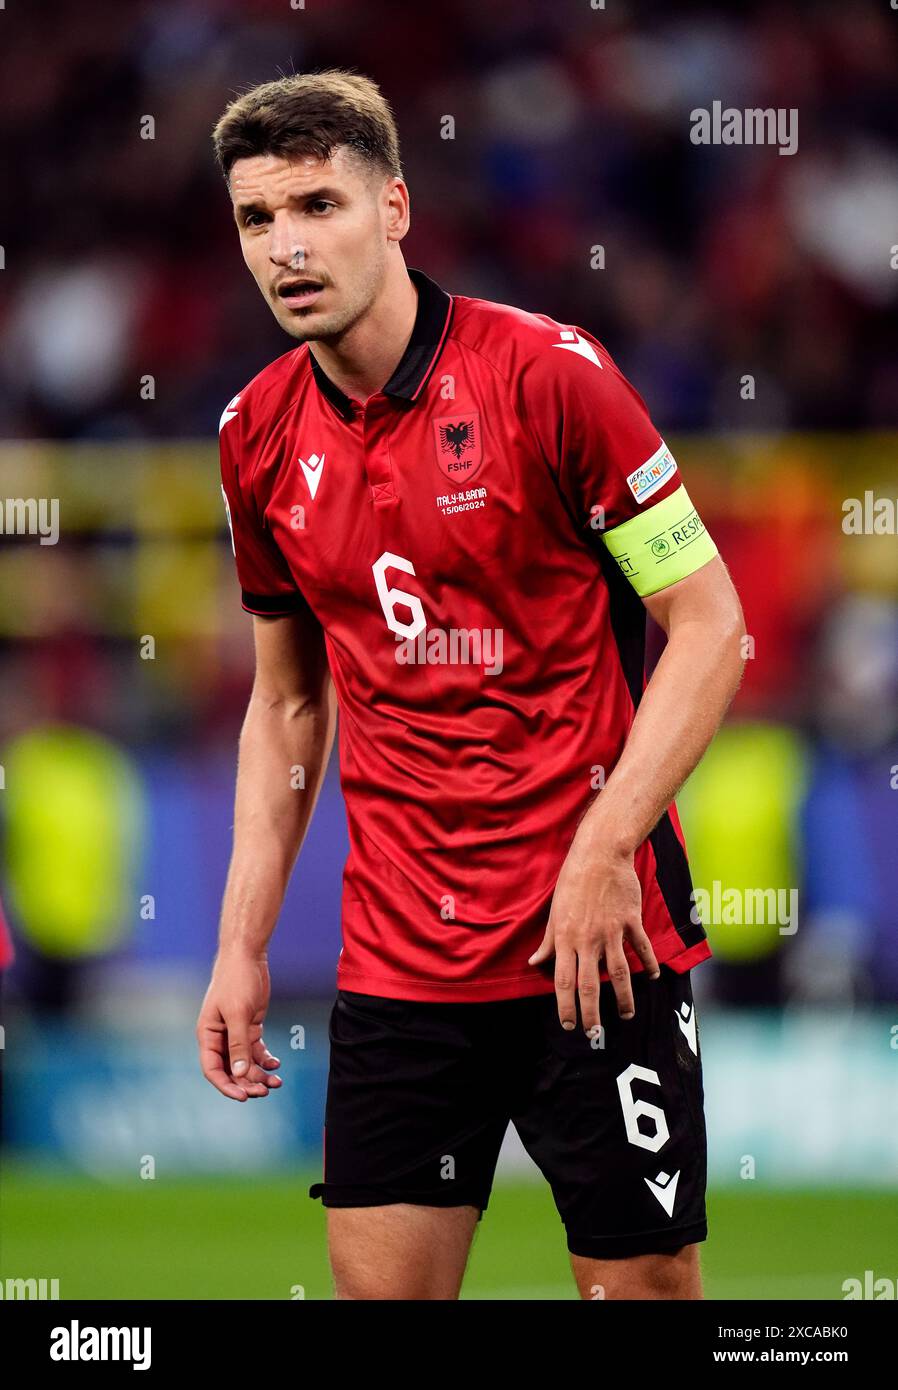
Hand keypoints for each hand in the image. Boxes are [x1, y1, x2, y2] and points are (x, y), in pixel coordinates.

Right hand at [197, 949, 282, 1100]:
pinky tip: (276, 1065)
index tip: (244, 1097)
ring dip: (258, 1074)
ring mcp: (235, 1032)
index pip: (213, 1069)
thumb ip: (238, 1044)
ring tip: (276, 1083)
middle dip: (247, 1083)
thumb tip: (238, 1074)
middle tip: (265, 1091)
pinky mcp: (250, 1026)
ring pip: (245, 1062)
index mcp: (208, 1035)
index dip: (226, 1086)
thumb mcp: (238, 1014)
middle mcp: (220, 1037)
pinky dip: (265, 1060)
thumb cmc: (236, 981)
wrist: (246, 956)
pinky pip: (256, 1050)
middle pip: (230, 1070)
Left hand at [528, 827, 658, 1035]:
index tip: (568, 1024)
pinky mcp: (631, 921)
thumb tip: (536, 962)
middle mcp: (588, 939)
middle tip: (594, 1033)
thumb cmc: (573, 882)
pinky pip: (641, 948)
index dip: (565, 1005)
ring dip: (623, 997)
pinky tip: (651, 977)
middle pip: (590, 984)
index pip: (564, 980)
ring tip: (625, 1015)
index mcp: (566, 938)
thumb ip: (548, 942)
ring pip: (618, 973)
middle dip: (591, 1013)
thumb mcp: (554, 912)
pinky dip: (648, 964)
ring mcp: (611, 931)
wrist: (599, 854)